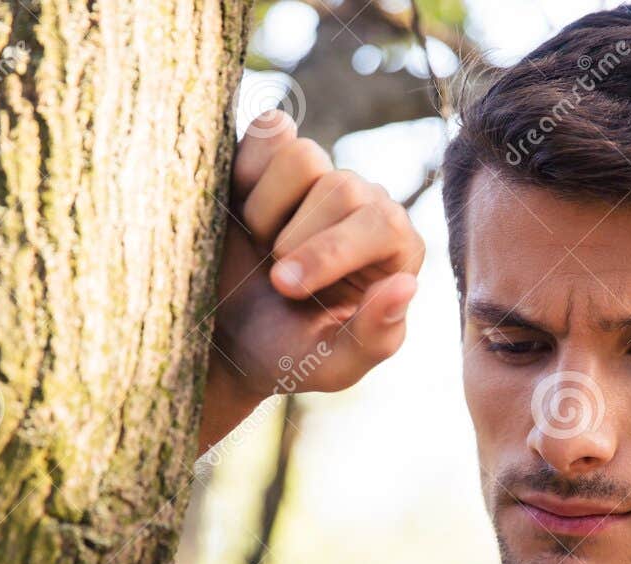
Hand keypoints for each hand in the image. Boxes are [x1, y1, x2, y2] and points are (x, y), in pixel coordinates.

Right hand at [200, 111, 423, 450]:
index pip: (381, 221)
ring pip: (302, 154)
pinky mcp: (272, 160)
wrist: (223, 342)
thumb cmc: (287, 356)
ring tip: (260, 245)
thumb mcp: (335, 365)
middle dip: (293, 239)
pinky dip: (246, 169)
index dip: (328, 251)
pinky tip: (239, 211)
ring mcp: (318, 177)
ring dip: (266, 208)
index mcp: (396, 249)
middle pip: (340, 186)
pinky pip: (266, 131)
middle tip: (273, 281)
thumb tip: (407, 285)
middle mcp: (364, 203)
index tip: (283, 286)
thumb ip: (376, 334)